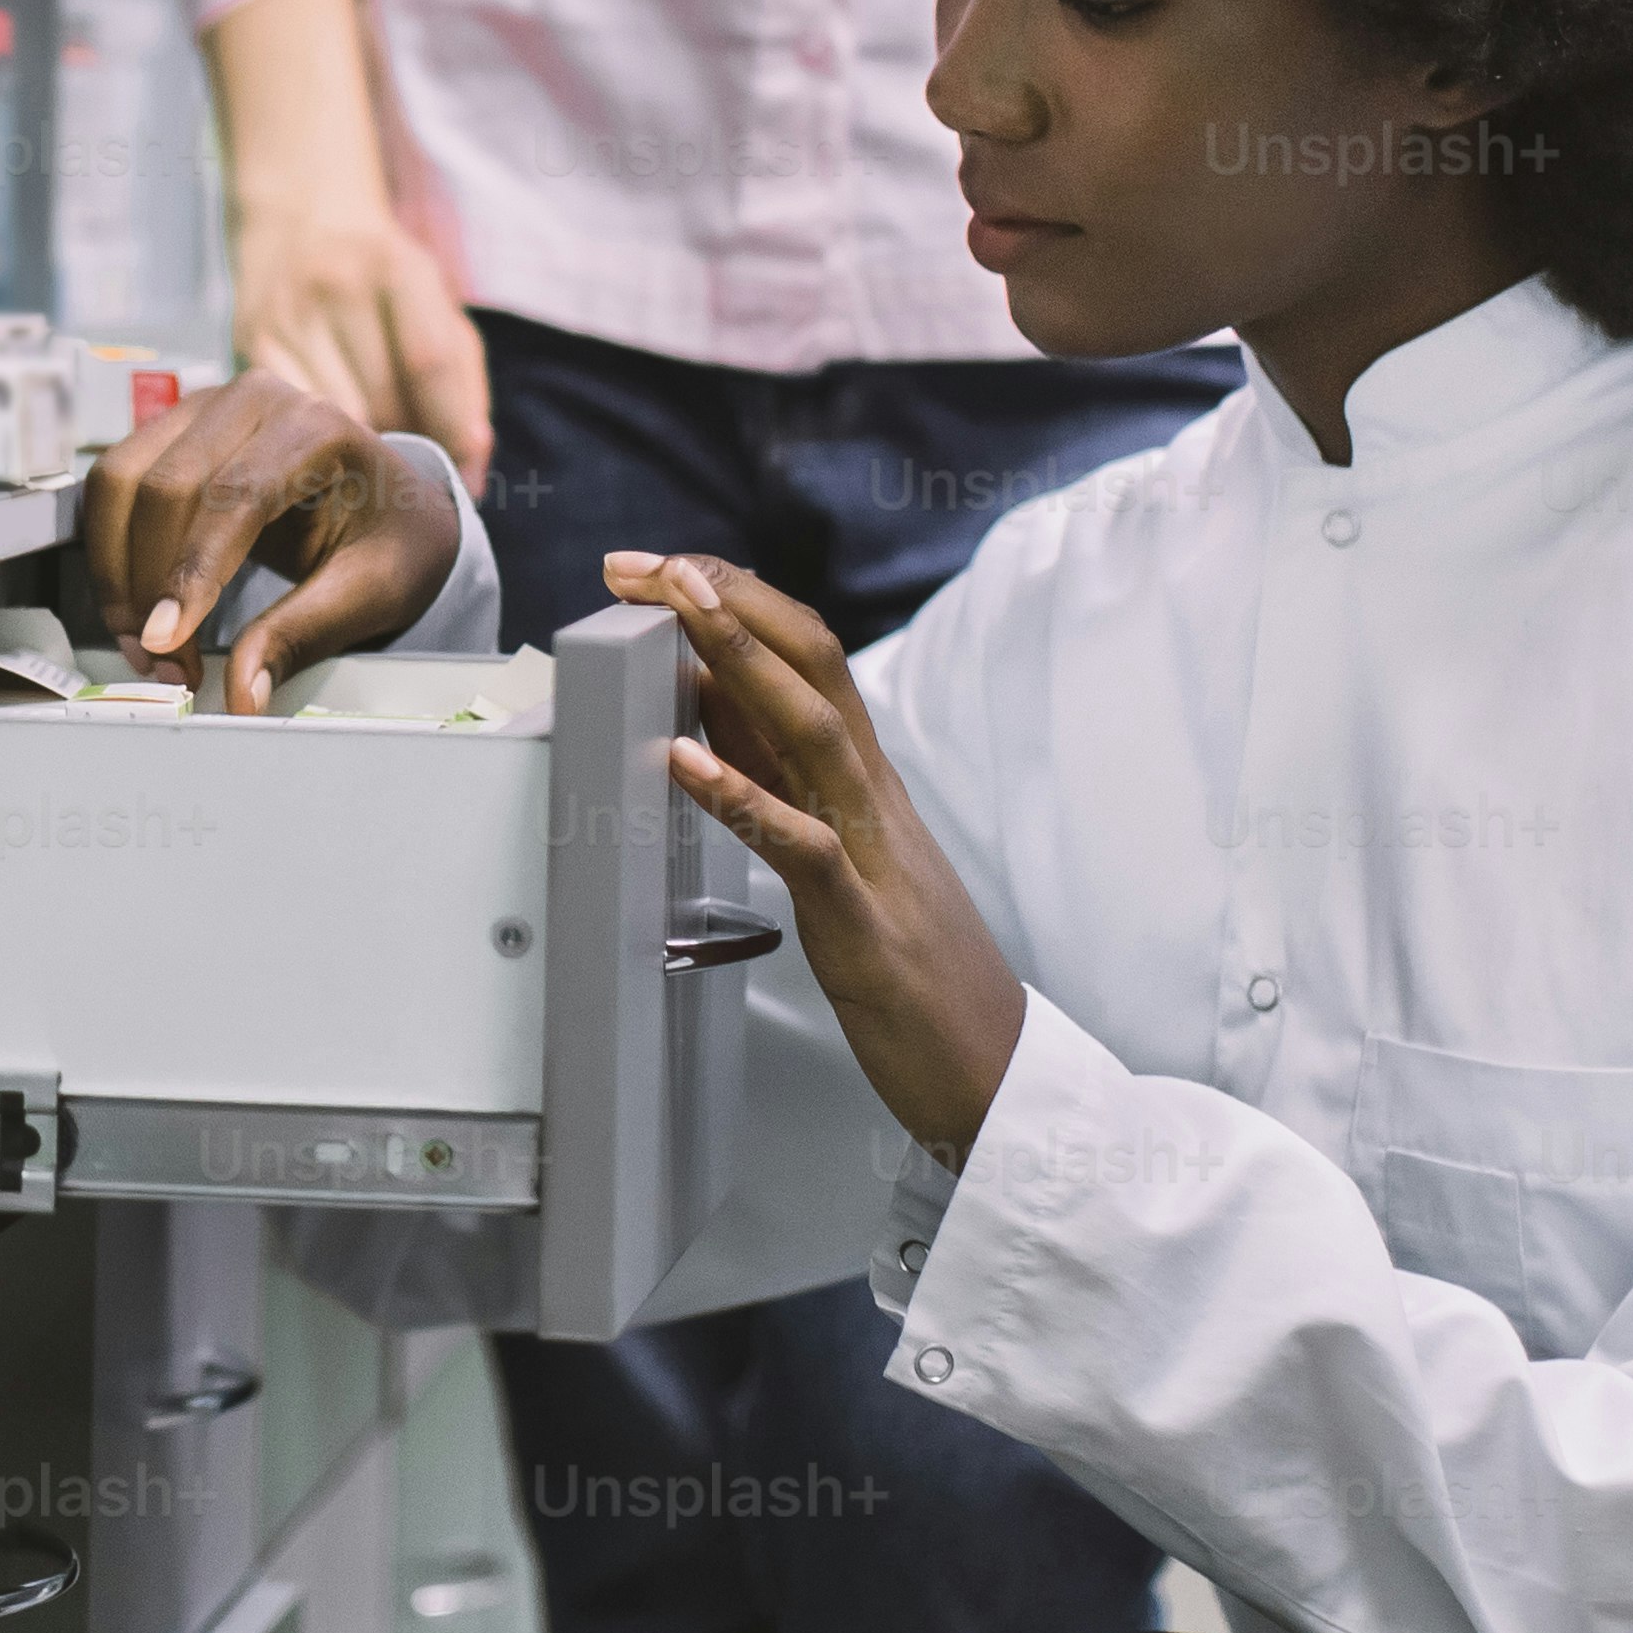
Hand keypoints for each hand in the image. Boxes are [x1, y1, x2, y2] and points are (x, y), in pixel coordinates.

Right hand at [76, 370, 466, 712]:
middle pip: (164, 486)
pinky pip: (115, 485)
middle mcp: (253, 400)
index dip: (191, 570)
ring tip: (144, 644)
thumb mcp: (372, 592)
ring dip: (117, 570)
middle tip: (162, 662)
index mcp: (316, 427)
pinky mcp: (173, 432)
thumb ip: (301, 636)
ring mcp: (205, 409)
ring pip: (120, 480)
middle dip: (149, 584)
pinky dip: (112, 552)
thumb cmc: (394, 539)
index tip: (165, 638)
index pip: (234, 495)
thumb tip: (241, 693)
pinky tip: (136, 609)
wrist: (393, 504)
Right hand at [232, 203, 495, 474]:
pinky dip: (316, 443)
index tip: (461, 472)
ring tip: (373, 449)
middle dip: (408, 443)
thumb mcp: (436, 306)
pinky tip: (328, 441)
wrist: (300, 224)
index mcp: (398, 267)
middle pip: (382, 400)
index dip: (450, 429)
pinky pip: (291, 420)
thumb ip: (463, 385)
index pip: (429, 362)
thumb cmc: (382, 281)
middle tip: (414, 461)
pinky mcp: (249, 344)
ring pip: (335, 419)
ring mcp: (287, 314)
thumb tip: (470, 472)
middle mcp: (338, 284)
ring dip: (362, 450)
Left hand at [616, 550, 1029, 1164]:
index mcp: (864, 780)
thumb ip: (780, 784)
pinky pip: (801, 844)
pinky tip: (681, 764)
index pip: (806, 656)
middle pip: (813, 660)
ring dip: (740, 658)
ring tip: (673, 607)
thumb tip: (702, 716)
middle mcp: (873, 796)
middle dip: (725, 598)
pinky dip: (739, 796)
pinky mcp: (864, 923)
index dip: (734, 600)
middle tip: (640, 564)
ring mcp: (873, 851)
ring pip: (813, 726)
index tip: (660, 567)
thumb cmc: (910, 968)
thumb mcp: (835, 855)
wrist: (992, 1068)